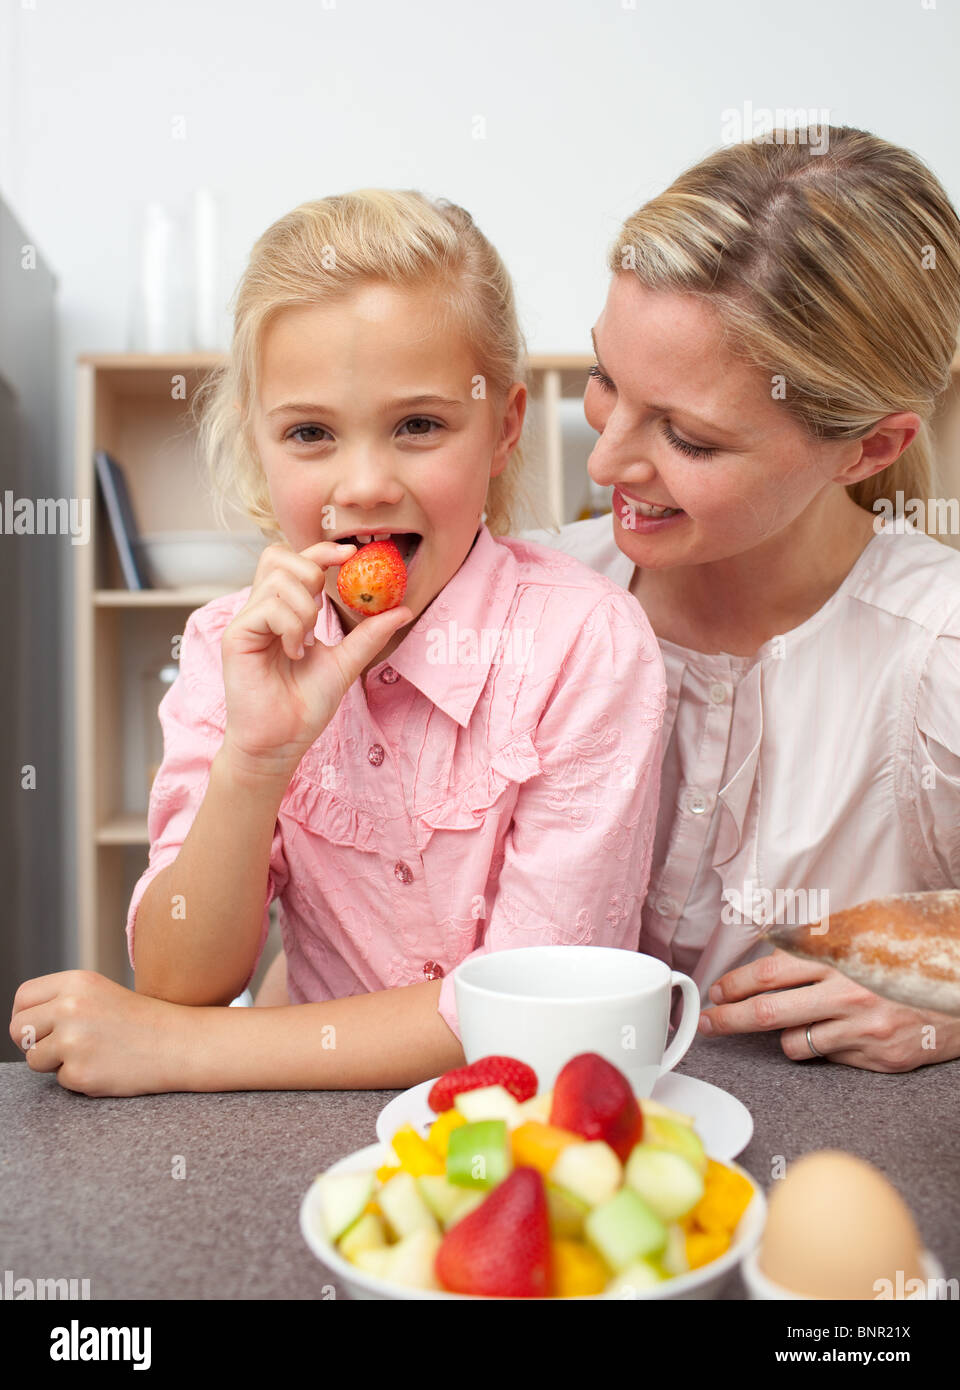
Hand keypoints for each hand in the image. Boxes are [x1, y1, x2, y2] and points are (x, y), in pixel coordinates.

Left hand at [9, 970, 201, 1096]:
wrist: (178, 1043)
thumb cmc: (140, 1020)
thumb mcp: (99, 992)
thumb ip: (61, 1001)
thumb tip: (23, 1024)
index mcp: (75, 982)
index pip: (23, 998)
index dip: (27, 1015)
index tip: (39, 1027)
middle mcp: (70, 1007)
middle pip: (20, 1030)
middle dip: (33, 1042)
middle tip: (60, 1046)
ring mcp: (73, 1041)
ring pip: (34, 1059)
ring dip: (56, 1063)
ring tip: (92, 1053)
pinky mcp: (79, 1072)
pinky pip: (60, 1080)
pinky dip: (79, 1078)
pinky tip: (106, 1066)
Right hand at [220, 540, 412, 777]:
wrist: (281, 742)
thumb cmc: (305, 706)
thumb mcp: (346, 663)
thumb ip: (369, 635)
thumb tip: (404, 609)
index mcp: (283, 610)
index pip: (294, 560)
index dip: (321, 549)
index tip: (351, 554)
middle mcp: (261, 610)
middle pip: (278, 556)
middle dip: (310, 573)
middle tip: (321, 609)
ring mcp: (247, 621)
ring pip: (277, 580)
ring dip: (304, 609)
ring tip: (306, 643)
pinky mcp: (237, 636)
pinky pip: (268, 607)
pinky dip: (291, 626)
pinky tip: (294, 652)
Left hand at [697, 948, 959, 1071]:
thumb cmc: (911, 953)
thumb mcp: (866, 929)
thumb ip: (821, 939)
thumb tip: (772, 946)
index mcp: (840, 954)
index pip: (770, 972)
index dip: (736, 984)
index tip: (717, 992)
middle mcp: (848, 992)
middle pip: (770, 1011)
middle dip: (730, 1020)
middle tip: (709, 1024)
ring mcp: (863, 1029)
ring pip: (796, 1043)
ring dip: (785, 1034)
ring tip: (799, 1021)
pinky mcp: (879, 1058)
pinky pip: (829, 1057)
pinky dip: (824, 1046)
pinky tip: (840, 1031)